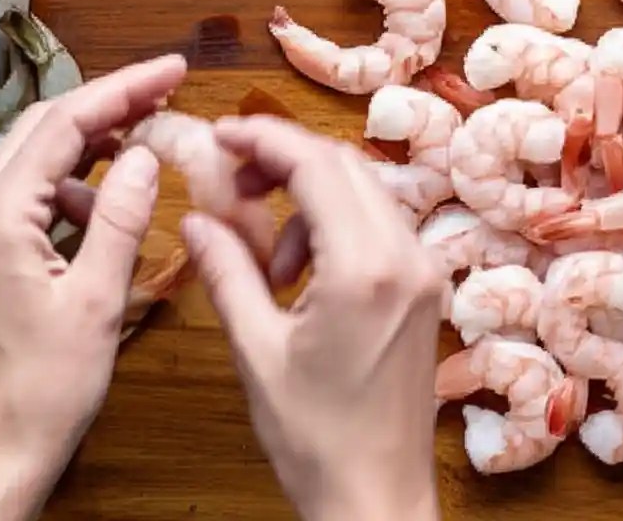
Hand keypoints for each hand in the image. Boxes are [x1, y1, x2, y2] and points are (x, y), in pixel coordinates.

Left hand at [0, 54, 186, 520]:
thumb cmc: (45, 390)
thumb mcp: (97, 302)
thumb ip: (122, 219)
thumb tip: (144, 153)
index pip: (63, 125)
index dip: (122, 89)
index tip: (172, 70)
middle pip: (42, 130)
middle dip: (106, 105)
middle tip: (166, 92)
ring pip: (33, 161)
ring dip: (89, 148)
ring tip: (146, 149)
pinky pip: (26, 199)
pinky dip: (70, 191)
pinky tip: (106, 211)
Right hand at [182, 115, 443, 520]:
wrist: (375, 499)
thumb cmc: (315, 438)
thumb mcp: (255, 350)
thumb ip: (225, 271)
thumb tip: (196, 219)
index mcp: (364, 270)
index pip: (315, 164)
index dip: (262, 138)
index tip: (220, 137)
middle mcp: (407, 259)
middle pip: (344, 164)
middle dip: (283, 159)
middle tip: (232, 182)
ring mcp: (425, 273)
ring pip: (363, 191)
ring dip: (307, 197)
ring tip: (265, 259)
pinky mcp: (426, 291)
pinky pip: (377, 226)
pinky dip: (332, 226)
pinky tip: (299, 275)